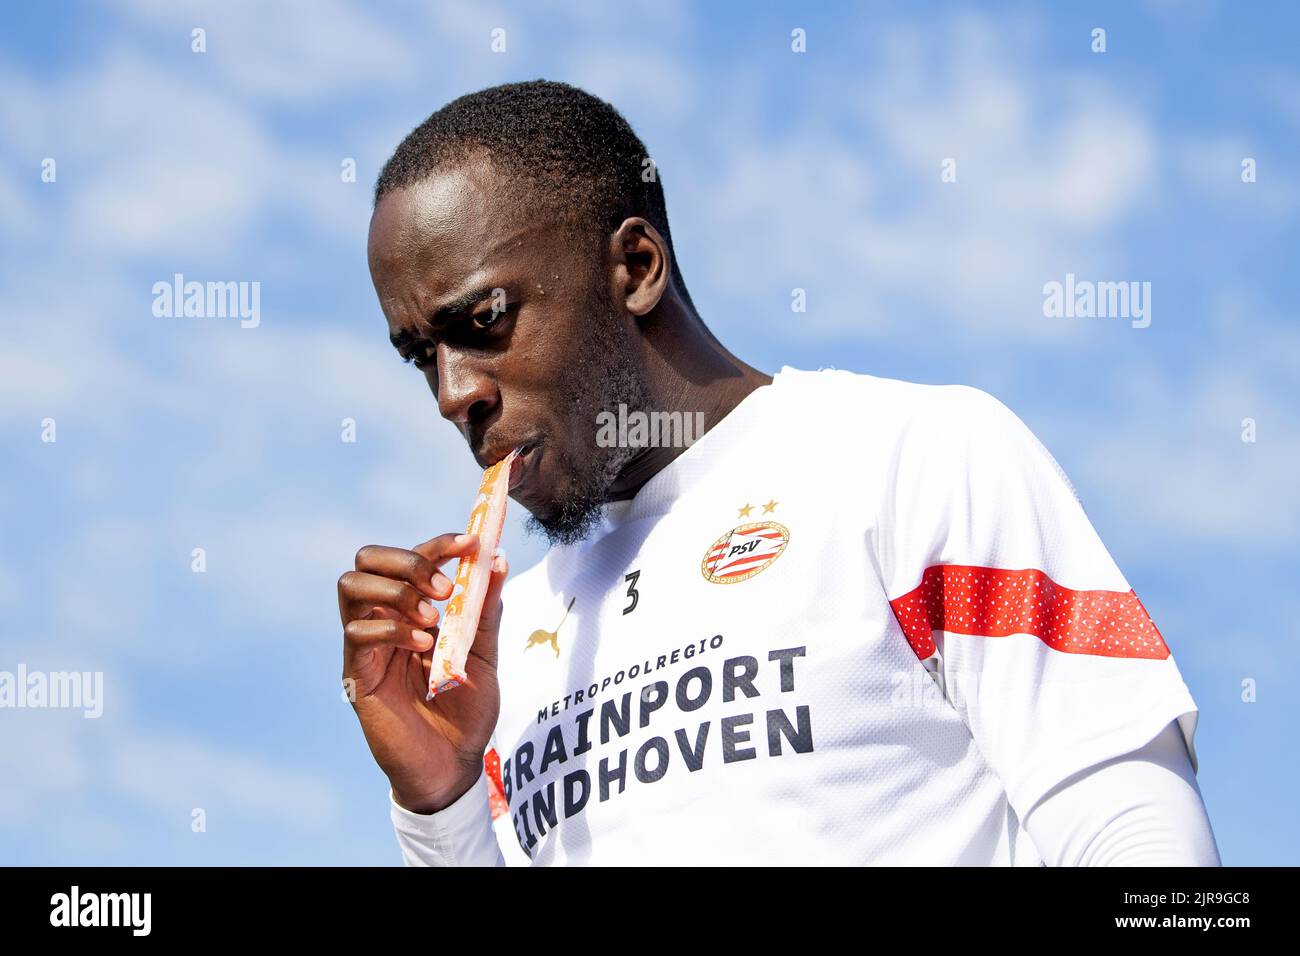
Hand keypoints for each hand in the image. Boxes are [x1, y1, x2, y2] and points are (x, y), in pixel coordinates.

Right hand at [339, 532, 508, 812]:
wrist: (454, 765)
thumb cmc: (466, 711)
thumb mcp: (484, 654)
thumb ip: (486, 609)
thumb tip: (496, 559)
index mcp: (413, 609)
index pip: (411, 557)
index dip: (438, 544)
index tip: (471, 542)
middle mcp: (383, 620)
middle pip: (367, 559)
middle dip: (407, 560)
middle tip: (443, 588)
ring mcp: (366, 646)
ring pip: (351, 586)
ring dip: (395, 591)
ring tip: (431, 619)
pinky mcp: (357, 674)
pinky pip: (357, 632)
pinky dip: (392, 628)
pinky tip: (423, 647)